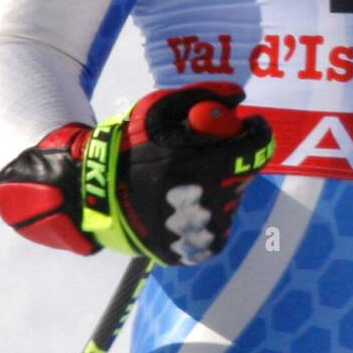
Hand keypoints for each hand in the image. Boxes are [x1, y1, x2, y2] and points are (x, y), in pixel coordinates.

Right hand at [0, 82, 273, 264]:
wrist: (94, 197)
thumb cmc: (130, 147)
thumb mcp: (158, 111)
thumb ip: (200, 97)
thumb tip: (238, 97)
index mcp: (192, 168)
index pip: (254, 150)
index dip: (257, 133)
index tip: (250, 124)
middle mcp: (200, 206)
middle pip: (244, 175)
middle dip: (233, 158)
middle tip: (210, 151)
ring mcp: (198, 235)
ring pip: (232, 200)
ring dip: (221, 185)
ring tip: (189, 180)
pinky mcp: (194, 254)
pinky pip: (220, 226)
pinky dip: (210, 211)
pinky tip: (184, 204)